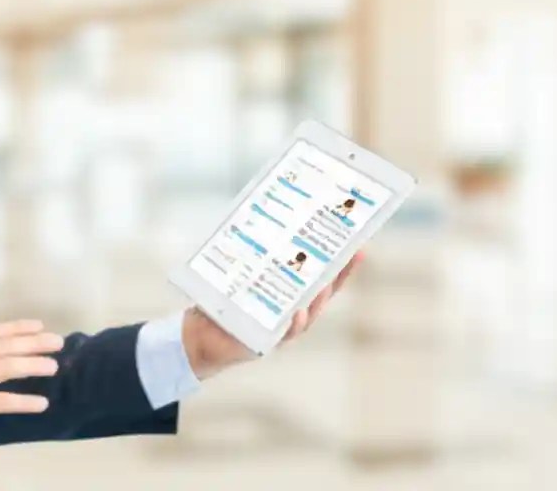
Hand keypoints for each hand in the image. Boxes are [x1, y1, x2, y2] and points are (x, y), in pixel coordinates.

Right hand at [0, 319, 64, 450]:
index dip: (15, 328)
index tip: (35, 326)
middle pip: (3, 345)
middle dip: (33, 343)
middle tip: (57, 342)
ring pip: (6, 367)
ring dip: (33, 365)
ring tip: (54, 366)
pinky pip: (0, 401)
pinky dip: (23, 402)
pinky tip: (40, 404)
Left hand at [183, 253, 363, 379]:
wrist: (199, 335)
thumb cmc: (222, 301)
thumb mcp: (240, 273)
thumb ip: (254, 254)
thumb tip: (262, 213)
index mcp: (289, 293)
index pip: (321, 277)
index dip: (342, 265)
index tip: (358, 246)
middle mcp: (291, 310)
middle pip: (322, 292)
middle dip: (339, 275)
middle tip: (352, 255)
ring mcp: (281, 327)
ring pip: (309, 312)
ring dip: (319, 298)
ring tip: (325, 283)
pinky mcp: (266, 342)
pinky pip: (285, 334)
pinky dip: (294, 324)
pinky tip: (299, 312)